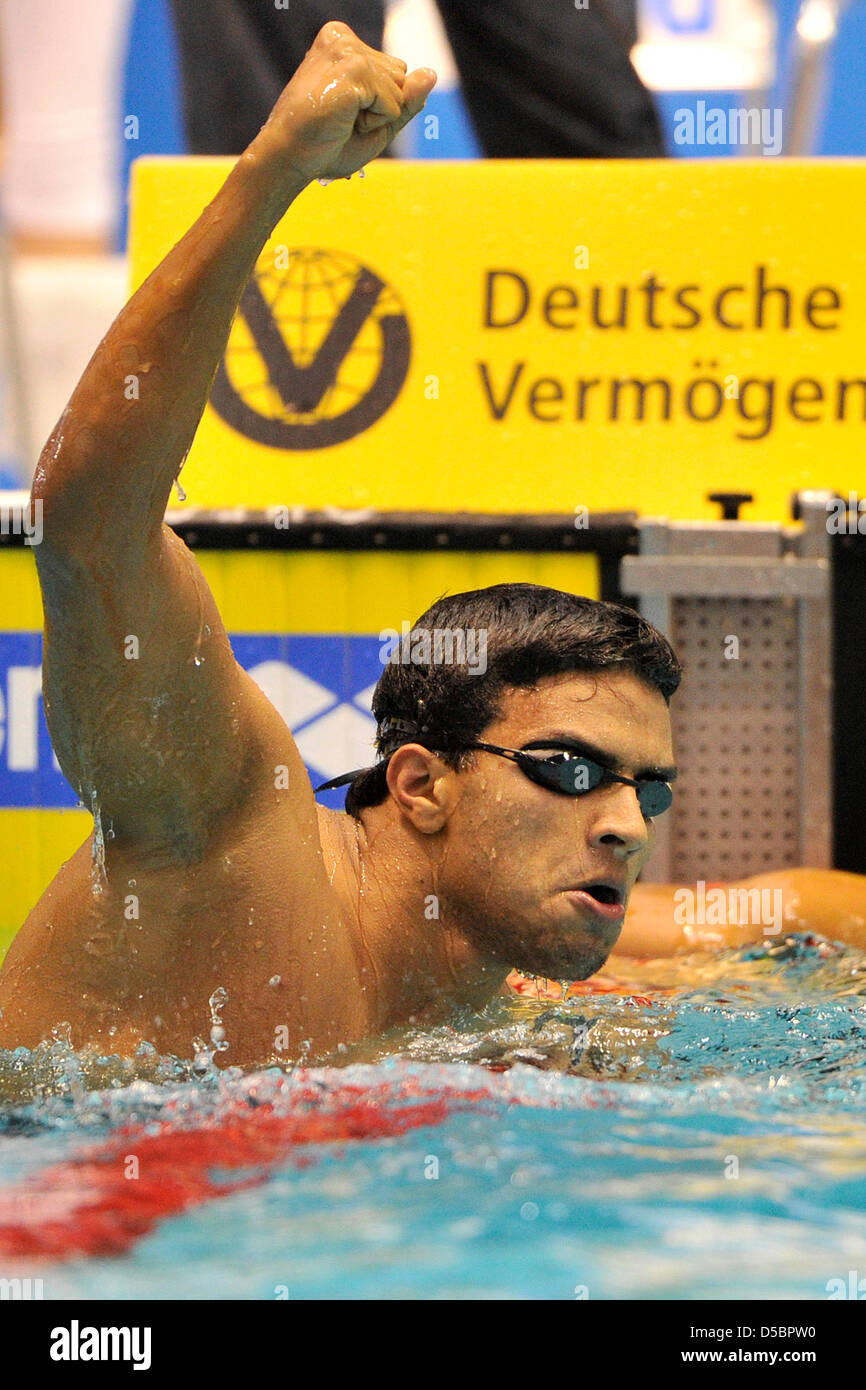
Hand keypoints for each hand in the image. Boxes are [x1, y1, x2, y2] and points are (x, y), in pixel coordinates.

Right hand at [254, 21, 436, 183]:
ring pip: (399, 89)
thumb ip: (405, 100)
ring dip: (376, 117)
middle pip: (401, 76)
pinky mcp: (352, 68)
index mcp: (342, 43)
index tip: (342, 113)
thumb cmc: (325, 145)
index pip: (395, 72)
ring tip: (340, 120)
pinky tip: (343, 121)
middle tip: (341, 119)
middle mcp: (343, 39)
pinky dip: (374, 122)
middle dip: (382, 108)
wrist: (290, 160)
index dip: (379, 106)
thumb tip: (431, 74)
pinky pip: (392, 103)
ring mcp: (347, 51)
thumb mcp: (375, 123)